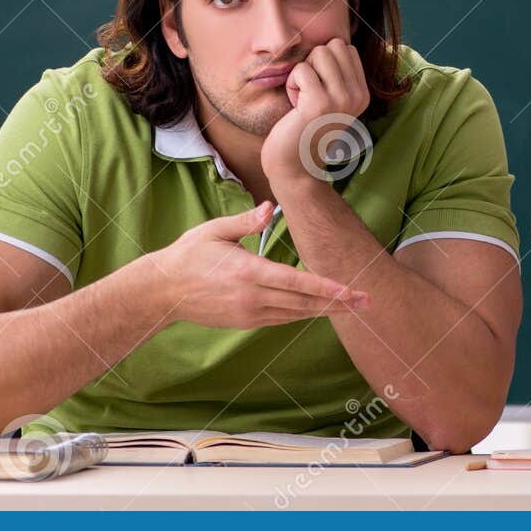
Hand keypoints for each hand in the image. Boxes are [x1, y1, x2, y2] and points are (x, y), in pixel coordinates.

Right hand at [149, 202, 368, 327]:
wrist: (163, 291)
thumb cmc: (189, 254)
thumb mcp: (214, 230)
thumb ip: (245, 220)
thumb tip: (269, 208)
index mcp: (246, 272)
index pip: (295, 282)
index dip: (325, 287)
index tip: (349, 290)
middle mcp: (251, 297)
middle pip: (303, 303)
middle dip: (337, 303)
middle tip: (368, 302)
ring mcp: (249, 313)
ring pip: (296, 314)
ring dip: (325, 311)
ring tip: (353, 307)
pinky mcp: (246, 322)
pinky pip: (282, 318)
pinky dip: (303, 313)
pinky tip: (321, 308)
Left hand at [260, 38, 371, 190]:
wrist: (296, 167)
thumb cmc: (305, 129)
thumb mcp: (332, 99)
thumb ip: (337, 74)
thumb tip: (333, 42)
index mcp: (363, 93)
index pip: (346, 48)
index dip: (324, 62)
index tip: (319, 89)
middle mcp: (357, 95)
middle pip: (333, 46)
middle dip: (313, 63)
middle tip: (309, 93)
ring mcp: (341, 99)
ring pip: (318, 53)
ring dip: (302, 73)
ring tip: (303, 99)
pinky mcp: (319, 104)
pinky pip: (301, 70)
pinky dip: (292, 84)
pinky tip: (295, 107)